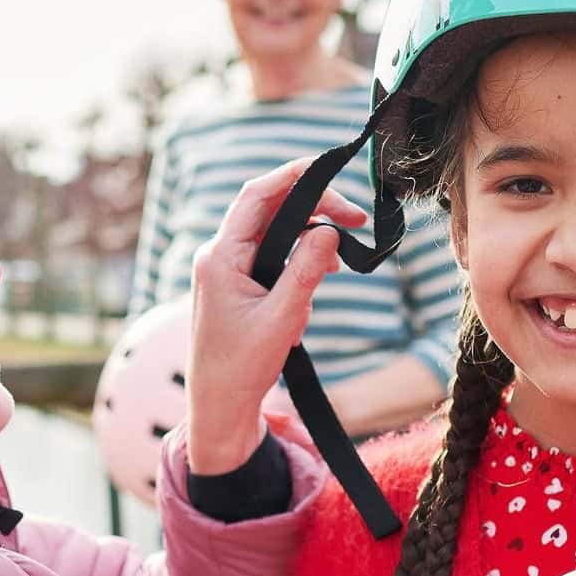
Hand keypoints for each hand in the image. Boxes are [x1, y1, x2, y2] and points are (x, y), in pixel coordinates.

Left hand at [186, 158, 364, 473]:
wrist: (219, 407)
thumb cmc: (242, 368)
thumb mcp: (283, 318)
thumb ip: (307, 271)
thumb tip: (328, 231)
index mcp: (220, 257)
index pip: (257, 196)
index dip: (294, 175)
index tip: (331, 168)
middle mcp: (219, 255)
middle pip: (270, 209)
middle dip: (314, 209)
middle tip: (356, 220)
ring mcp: (226, 269)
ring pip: (275, 233)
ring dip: (310, 237)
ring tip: (344, 255)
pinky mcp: (237, 284)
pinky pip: (272, 256)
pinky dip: (299, 260)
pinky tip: (322, 277)